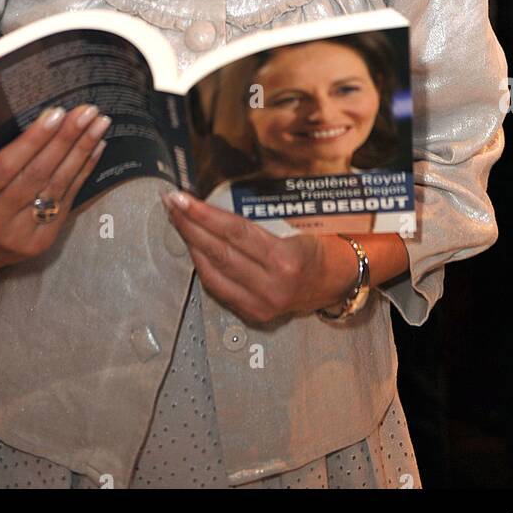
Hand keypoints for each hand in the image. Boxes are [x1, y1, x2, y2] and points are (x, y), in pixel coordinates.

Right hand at [0, 103, 112, 274]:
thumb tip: (37, 123)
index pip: (5, 166)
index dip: (33, 140)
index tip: (56, 113)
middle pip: (37, 174)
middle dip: (66, 139)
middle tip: (87, 112)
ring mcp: (18, 236)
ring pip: (56, 187)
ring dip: (82, 152)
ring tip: (99, 125)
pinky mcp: (40, 243)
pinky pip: (67, 200)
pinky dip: (84, 171)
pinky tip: (96, 148)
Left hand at [161, 190, 359, 324]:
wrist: (342, 280)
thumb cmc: (323, 244)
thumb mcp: (299, 225)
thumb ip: (259, 221)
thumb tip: (216, 202)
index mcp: (285, 259)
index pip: (234, 232)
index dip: (204, 214)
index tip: (181, 198)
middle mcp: (271, 286)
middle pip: (219, 252)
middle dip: (189, 225)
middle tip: (170, 203)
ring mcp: (262, 304)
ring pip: (214, 272)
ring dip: (191, 245)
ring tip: (177, 220)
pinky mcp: (255, 315)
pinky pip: (220, 288)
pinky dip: (203, 266)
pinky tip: (193, 247)